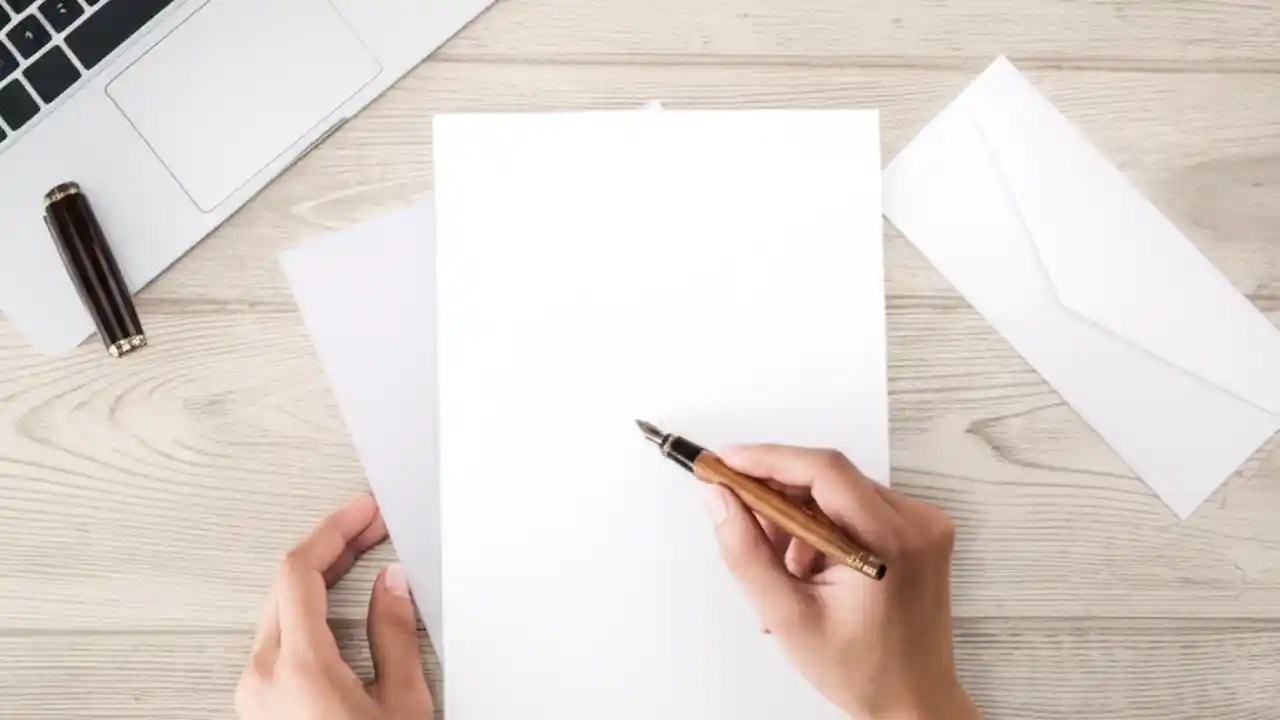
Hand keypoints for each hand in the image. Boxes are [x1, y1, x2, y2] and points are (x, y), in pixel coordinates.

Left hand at [236, 495, 432, 719]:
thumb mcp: (401, 704)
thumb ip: (394, 637)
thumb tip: (391, 585)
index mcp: (300, 669)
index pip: (300, 571)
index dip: (334, 529)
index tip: (362, 511)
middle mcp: (263, 676)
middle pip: (285, 584)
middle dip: (330, 546)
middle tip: (369, 527)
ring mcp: (254, 691)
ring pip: (278, 607)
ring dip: (317, 575)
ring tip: (357, 555)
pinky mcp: (258, 703)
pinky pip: (275, 635)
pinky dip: (305, 606)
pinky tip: (333, 597)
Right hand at [707, 446, 976, 719]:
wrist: (913, 702)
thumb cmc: (864, 671)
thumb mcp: (788, 616)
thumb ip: (747, 553)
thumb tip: (718, 500)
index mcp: (891, 543)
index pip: (824, 471)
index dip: (769, 459)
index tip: (726, 462)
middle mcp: (916, 524)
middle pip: (830, 478)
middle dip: (777, 496)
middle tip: (736, 514)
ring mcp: (922, 525)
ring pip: (839, 493)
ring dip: (797, 518)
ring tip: (780, 569)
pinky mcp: (918, 532)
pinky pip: (856, 509)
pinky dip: (821, 528)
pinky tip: (806, 569)